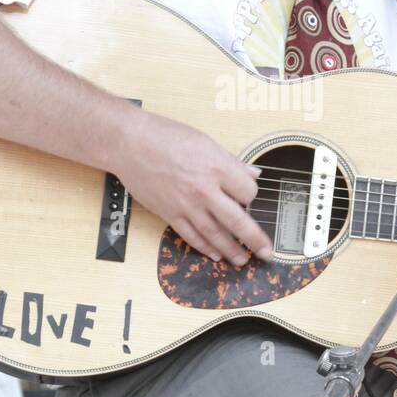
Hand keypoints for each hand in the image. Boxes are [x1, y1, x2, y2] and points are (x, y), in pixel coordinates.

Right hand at [115, 110, 272, 266]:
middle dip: (255, 240)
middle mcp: (205, 190)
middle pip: (238, 221)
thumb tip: (253, 173)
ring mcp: (187, 205)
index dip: (251, 195)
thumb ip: (231, 162)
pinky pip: (191, 236)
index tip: (248, 195)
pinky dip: (205, 248)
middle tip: (266, 253)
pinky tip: (215, 255)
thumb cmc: (165, 136)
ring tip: (243, 260)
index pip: (249, 192)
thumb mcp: (205, 142)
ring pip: (215, 235)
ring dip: (231, 250)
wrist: (130, 144)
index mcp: (217, 167)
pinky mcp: (170, 214)